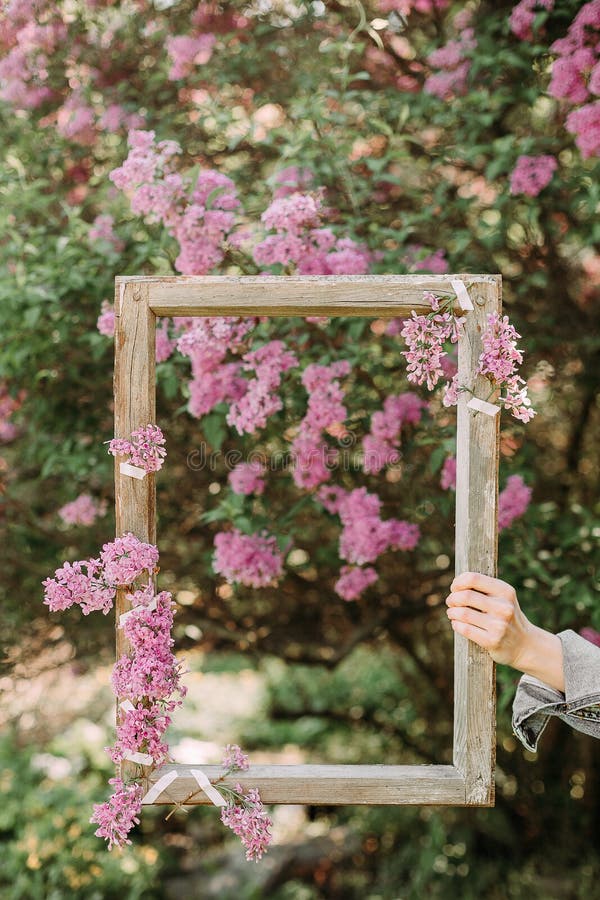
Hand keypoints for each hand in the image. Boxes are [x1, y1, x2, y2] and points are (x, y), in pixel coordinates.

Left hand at [445, 572, 564, 692]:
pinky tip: (457, 624)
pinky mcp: (492, 641)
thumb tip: (456, 584)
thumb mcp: (503, 598)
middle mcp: (504, 607)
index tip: (454, 588)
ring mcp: (499, 625)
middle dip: (452, 599)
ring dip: (452, 612)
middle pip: (465, 596)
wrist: (524, 644)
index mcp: (505, 591)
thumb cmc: (506, 616)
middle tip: (450, 602)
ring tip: (452, 613)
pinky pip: (465, 629)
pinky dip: (456, 624)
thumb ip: (484, 588)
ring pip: (462, 613)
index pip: (473, 578)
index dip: (458, 582)